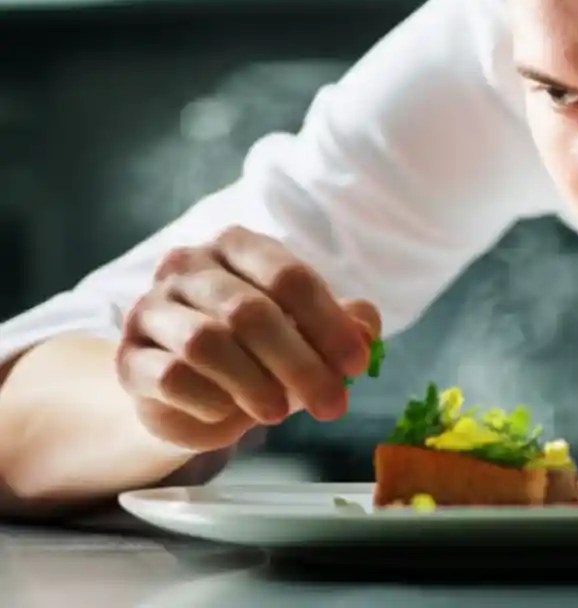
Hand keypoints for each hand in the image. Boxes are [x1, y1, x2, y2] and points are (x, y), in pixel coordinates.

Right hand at [115, 226, 380, 452]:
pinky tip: (229, 412)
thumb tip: (366, 329)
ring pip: (207, 342)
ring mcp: (152, 309)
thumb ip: (342, 324)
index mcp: (237, 247)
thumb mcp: (306, 333)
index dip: (328, 323)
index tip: (357, 364)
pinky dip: (210, 399)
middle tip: (332, 404)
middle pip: (250, 311)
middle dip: (300, 364)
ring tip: (279, 413)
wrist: (186, 393)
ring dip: (255, 383)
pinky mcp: (129, 357)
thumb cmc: (256, 350)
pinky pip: (171, 376)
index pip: (289, 276)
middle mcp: (189, 268)